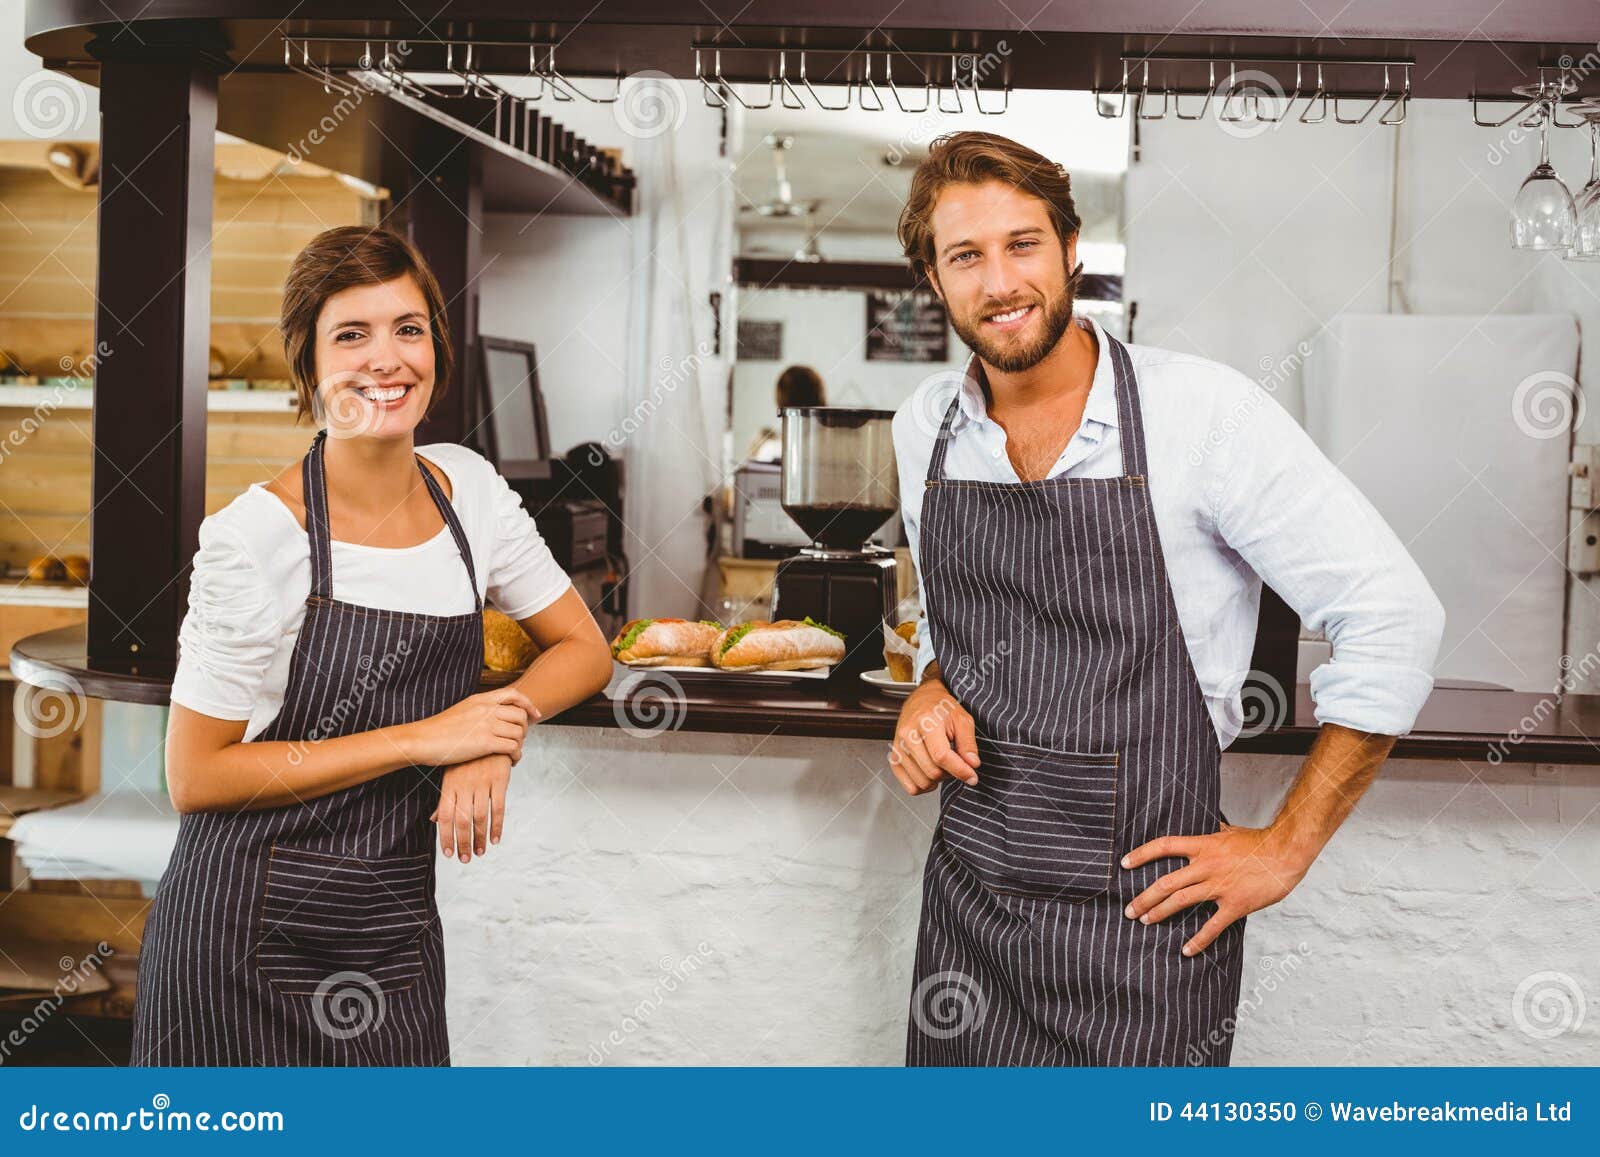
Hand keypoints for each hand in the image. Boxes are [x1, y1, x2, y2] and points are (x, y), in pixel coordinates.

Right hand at [399, 687, 536, 767]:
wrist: (421, 740)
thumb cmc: (438, 730)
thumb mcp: (461, 710)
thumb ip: (479, 710)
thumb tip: (491, 713)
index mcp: (480, 699)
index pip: (514, 694)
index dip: (528, 704)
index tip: (535, 715)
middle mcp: (486, 709)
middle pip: (521, 714)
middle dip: (525, 728)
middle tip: (519, 740)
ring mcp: (486, 725)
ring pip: (519, 732)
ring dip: (521, 744)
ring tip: (513, 752)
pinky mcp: (485, 743)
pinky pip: (513, 747)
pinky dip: (516, 755)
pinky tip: (510, 761)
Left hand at [431, 754, 511, 861]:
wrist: (489, 733)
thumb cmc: (466, 758)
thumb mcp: (450, 774)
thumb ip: (444, 799)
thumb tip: (434, 820)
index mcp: (450, 786)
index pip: (446, 817)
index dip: (446, 837)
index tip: (449, 853)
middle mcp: (465, 785)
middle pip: (463, 821)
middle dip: (463, 843)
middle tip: (465, 859)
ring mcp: (483, 782)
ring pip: (480, 817)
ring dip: (480, 838)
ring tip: (480, 852)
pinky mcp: (499, 780)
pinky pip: (499, 808)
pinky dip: (497, 826)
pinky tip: (496, 839)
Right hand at [887, 677, 979, 794]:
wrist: (922, 701)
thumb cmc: (941, 709)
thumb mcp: (962, 719)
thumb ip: (968, 743)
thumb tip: (972, 764)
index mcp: (926, 722)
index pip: (941, 756)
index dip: (960, 770)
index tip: (972, 776)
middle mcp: (908, 735)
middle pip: (932, 772)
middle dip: (950, 773)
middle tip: (956, 763)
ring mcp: (898, 748)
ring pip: (922, 782)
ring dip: (937, 780)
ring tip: (942, 765)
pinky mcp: (894, 759)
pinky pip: (911, 787)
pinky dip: (924, 786)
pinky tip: (930, 772)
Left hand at [1122, 822, 1311, 955]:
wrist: (1285, 852)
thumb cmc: (1259, 841)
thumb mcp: (1229, 831)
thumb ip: (1211, 833)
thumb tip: (1203, 827)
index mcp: (1203, 845)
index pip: (1164, 846)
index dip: (1141, 854)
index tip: (1124, 863)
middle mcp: (1206, 865)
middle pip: (1166, 882)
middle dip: (1144, 897)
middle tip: (1129, 910)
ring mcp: (1220, 886)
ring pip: (1181, 901)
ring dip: (1159, 913)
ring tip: (1144, 921)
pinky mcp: (1235, 904)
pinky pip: (1213, 926)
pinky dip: (1198, 940)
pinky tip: (1186, 950)